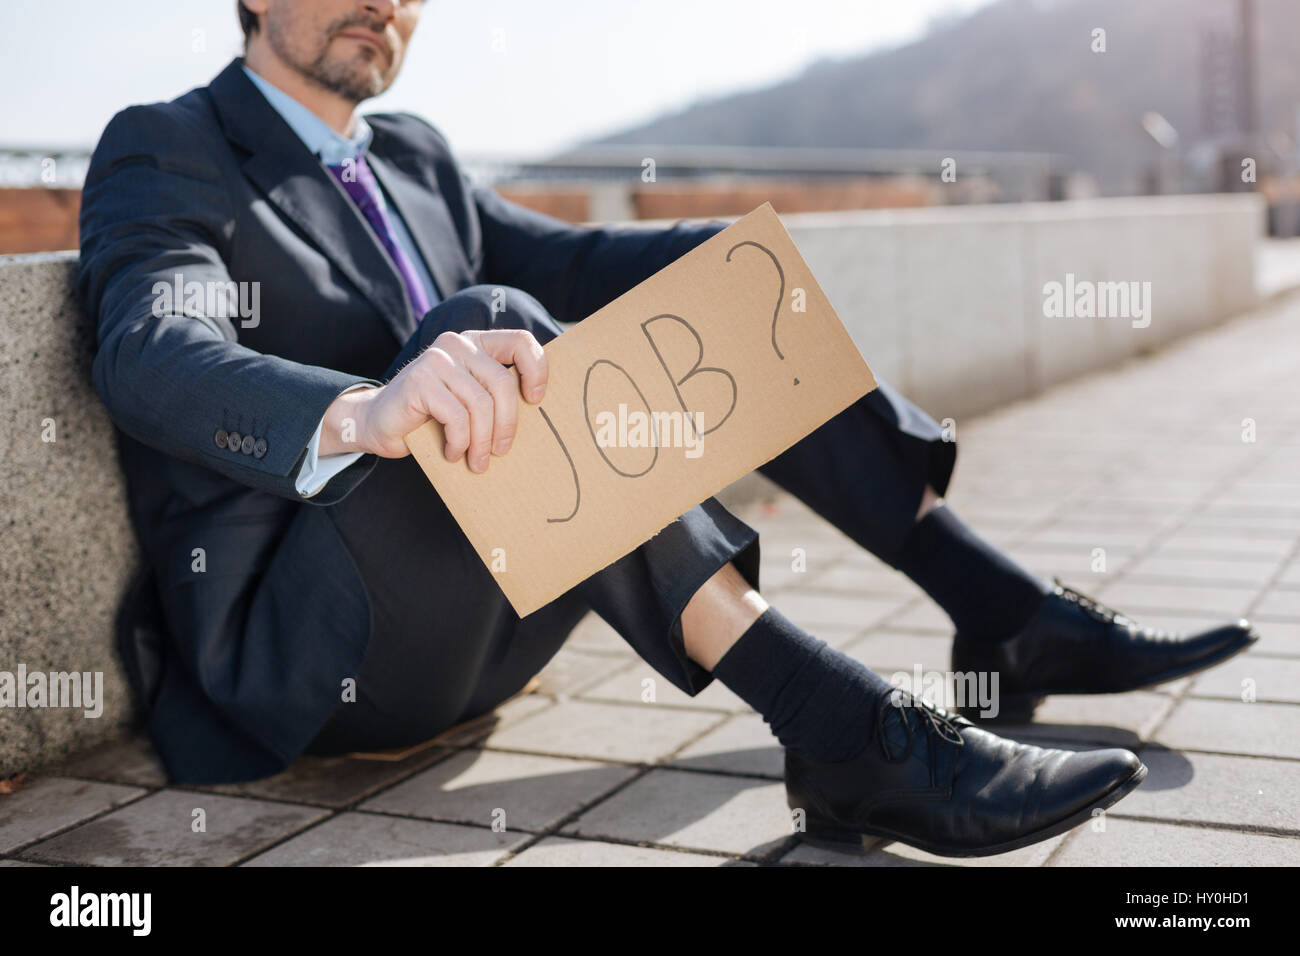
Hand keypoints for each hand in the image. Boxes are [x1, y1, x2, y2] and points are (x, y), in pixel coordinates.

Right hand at [319, 328, 547, 471]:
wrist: (378, 424)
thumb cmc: (433, 418)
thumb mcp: (472, 401)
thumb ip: (497, 395)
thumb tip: (541, 411)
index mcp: (477, 344)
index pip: (521, 341)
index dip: (537, 370)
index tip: (536, 401)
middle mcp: (458, 344)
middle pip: (503, 383)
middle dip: (507, 425)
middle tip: (501, 451)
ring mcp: (437, 359)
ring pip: (481, 405)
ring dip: (482, 442)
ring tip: (477, 461)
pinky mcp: (420, 381)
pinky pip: (457, 417)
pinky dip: (459, 443)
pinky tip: (452, 454)